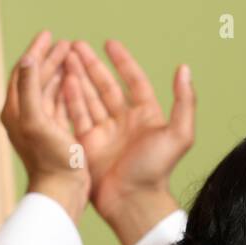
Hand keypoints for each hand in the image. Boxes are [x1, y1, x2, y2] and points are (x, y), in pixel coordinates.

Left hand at [0, 30, 88, 219]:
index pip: (22, 71)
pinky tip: (77, 80)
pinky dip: (66, 88)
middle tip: (65, 42)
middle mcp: (24, 115)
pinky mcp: (55, 133)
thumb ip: (29, 88)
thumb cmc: (50, 159)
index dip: (35, 51)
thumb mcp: (36, 120)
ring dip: (59, 70)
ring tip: (73, 55)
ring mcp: (40, 124)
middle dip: (49, 58)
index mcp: (15, 110)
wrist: (61, 191)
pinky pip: (59, 103)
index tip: (48, 34)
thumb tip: (27, 58)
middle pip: (35, 77)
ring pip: (48, 89)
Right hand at [62, 40, 194, 244]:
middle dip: (91, 65)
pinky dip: (68, 98)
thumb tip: (185, 69)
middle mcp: (124, 121)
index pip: (133, 80)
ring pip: (88, 97)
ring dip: (77, 77)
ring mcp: (104, 132)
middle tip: (75, 45)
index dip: (122, 61)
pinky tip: (60, 80)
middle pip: (106, 86)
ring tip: (63, 56)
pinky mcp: (87, 144)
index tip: (109, 43)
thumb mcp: (179, 135)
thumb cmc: (156, 170)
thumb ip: (184, 101)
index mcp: (146, 116)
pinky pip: (76, 116)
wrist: (132, 201)